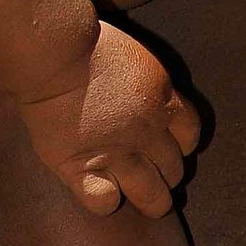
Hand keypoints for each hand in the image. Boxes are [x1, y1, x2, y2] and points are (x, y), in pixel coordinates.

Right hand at [17, 23, 200, 217]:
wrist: (55, 54)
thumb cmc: (89, 43)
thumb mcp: (138, 58)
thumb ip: (150, 87)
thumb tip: (149, 99)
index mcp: (164, 101)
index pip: (191, 136)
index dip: (182, 144)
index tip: (169, 143)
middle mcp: (147, 133)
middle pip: (174, 169)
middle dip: (167, 173)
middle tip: (154, 172)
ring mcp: (116, 154)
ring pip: (151, 196)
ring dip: (152, 201)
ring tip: (147, 201)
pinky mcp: (81, 168)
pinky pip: (106, 202)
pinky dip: (106, 200)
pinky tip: (99, 188)